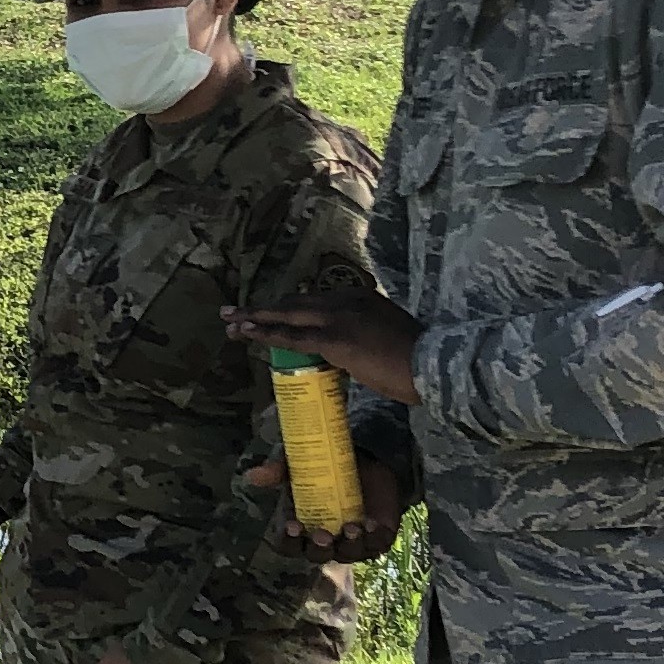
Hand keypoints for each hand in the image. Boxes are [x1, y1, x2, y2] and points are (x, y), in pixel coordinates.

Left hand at [226, 291, 421, 407]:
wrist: (435, 364)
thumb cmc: (419, 361)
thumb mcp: (390, 338)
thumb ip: (368, 336)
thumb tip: (352, 349)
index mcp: (362, 298)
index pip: (315, 301)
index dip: (288, 308)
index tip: (270, 312)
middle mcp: (347, 300)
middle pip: (295, 303)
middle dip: (264, 309)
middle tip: (234, 313)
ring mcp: (339, 318)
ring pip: (286, 315)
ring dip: (255, 319)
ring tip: (228, 321)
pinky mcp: (333, 339)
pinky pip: (290, 336)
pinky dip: (264, 334)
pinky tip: (244, 333)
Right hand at [244, 448, 410, 561]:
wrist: (369, 462)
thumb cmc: (328, 469)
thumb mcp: (300, 467)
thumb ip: (278, 472)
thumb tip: (252, 475)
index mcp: (302, 529)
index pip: (289, 546)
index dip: (289, 541)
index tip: (292, 525)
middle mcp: (326, 542)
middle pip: (317, 555)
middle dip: (319, 548)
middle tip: (322, 534)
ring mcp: (353, 543)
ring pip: (347, 554)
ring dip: (349, 545)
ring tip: (352, 527)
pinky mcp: (378, 538)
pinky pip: (376, 545)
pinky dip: (373, 537)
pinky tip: (371, 524)